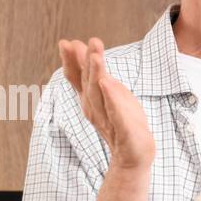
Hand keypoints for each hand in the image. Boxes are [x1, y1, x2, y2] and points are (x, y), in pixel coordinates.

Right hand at [59, 37, 154, 170]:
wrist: (133, 158)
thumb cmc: (122, 124)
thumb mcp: (109, 95)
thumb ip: (95, 75)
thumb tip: (83, 50)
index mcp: (91, 101)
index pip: (78, 79)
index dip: (71, 61)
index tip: (66, 43)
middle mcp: (95, 110)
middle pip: (88, 82)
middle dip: (84, 62)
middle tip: (78, 42)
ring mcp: (108, 121)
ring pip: (100, 94)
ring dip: (96, 74)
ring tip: (96, 56)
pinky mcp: (124, 132)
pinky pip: (116, 113)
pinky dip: (111, 99)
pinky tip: (107, 84)